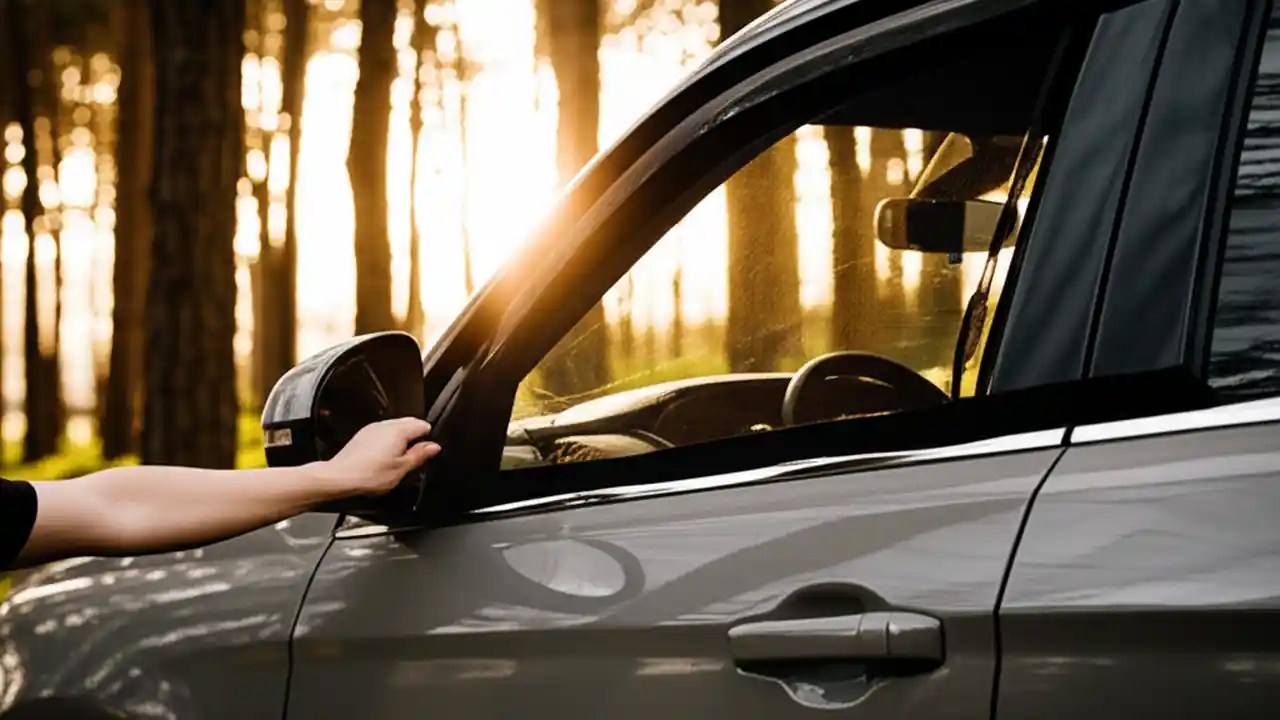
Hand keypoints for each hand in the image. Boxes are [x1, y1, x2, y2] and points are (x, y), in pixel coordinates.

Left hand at [317, 417, 441, 496]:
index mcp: (399, 431)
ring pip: (395, 428)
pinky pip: (382, 433)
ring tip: (395, 461)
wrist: (339, 477)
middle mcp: (386, 425)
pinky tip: (381, 459)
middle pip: (409, 423)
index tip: (423, 453)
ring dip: (400, 440)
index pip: (423, 425)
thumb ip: (420, 455)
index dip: (427, 439)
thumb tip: (434, 447)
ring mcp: (373, 428)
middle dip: (414, 438)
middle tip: (410, 459)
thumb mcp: (401, 469)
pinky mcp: (363, 435)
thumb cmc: (368, 475)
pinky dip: (386, 442)